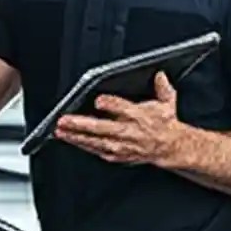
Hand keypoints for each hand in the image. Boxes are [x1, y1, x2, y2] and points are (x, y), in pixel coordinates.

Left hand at [55, 71, 181, 165]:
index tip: (98, 101)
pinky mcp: (116, 154)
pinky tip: (70, 140)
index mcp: (138, 115)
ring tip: (60, 131)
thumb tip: (159, 75)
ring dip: (76, 136)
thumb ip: (162, 88)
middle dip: (82, 124)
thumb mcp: (166, 103)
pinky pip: (96, 150)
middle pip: (102, 128)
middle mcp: (127, 131)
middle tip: (65, 119)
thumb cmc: (164, 124)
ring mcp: (120, 144)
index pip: (123, 108)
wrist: (169, 147)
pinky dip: (82, 145)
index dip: (110, 104)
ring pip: (94, 141)